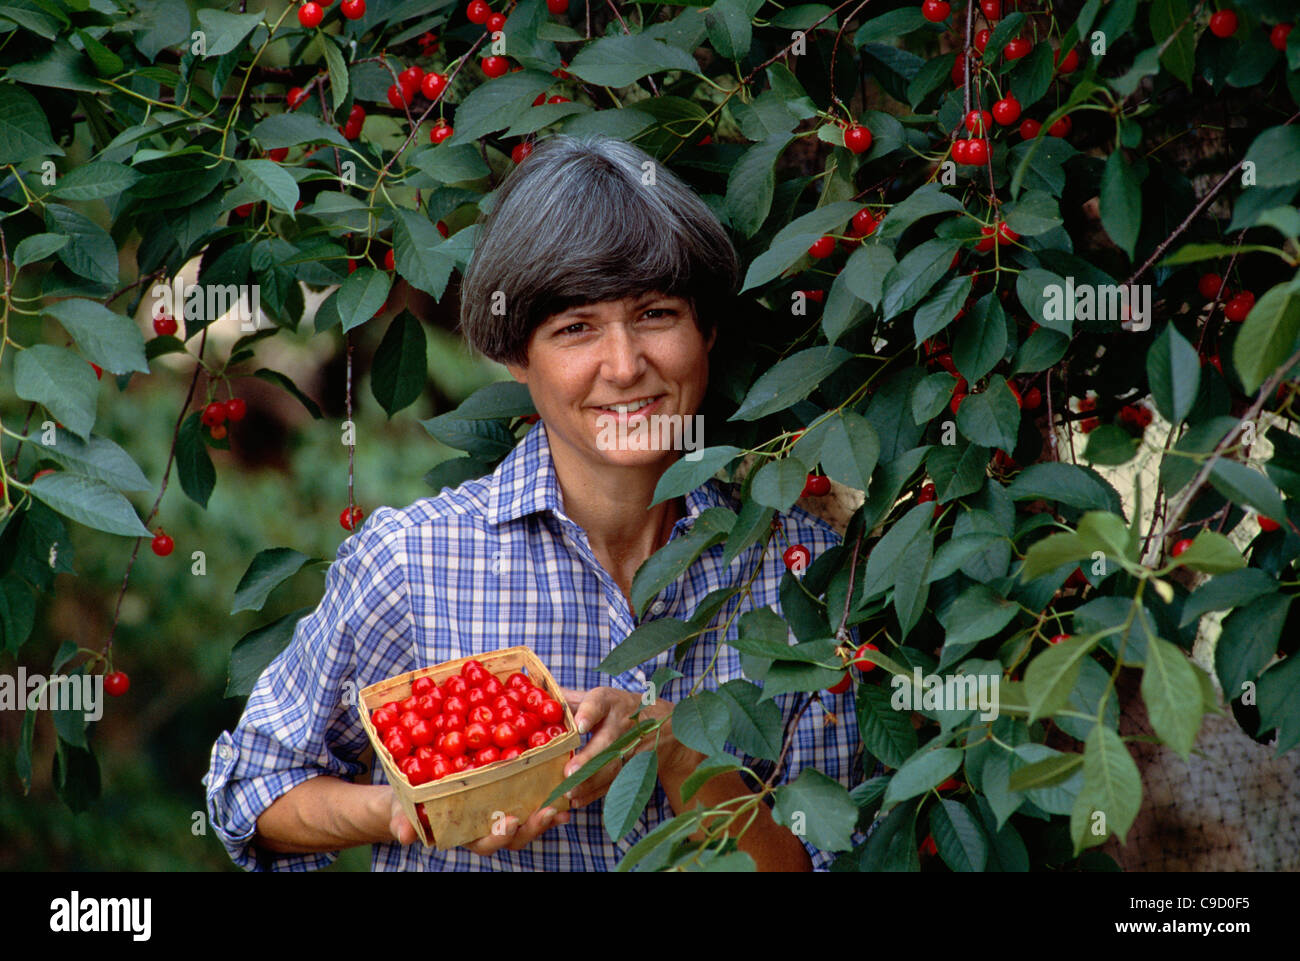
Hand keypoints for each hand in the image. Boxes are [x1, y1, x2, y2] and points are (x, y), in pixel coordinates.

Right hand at [385, 784, 570, 854]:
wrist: (417, 792)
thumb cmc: (410, 804)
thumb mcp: (404, 810)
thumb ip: (404, 823)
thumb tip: (405, 837)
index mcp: (465, 835)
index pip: (486, 843)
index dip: (500, 836)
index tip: (510, 822)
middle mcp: (487, 828)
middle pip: (515, 836)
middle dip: (533, 827)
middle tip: (549, 811)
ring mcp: (501, 815)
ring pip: (529, 823)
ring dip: (547, 817)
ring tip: (564, 805)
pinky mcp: (511, 797)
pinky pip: (533, 803)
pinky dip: (550, 799)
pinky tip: (566, 790)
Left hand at [559, 686, 679, 808]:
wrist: (661, 725)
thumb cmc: (618, 709)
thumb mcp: (599, 698)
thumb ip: (570, 700)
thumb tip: (537, 695)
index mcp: (609, 702)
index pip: (598, 704)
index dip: (589, 714)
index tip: (579, 726)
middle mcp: (621, 724)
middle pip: (606, 742)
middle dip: (588, 759)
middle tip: (569, 772)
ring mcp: (630, 748)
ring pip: (611, 767)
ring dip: (590, 782)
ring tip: (570, 793)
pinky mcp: (632, 767)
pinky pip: (613, 782)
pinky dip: (595, 793)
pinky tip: (577, 800)